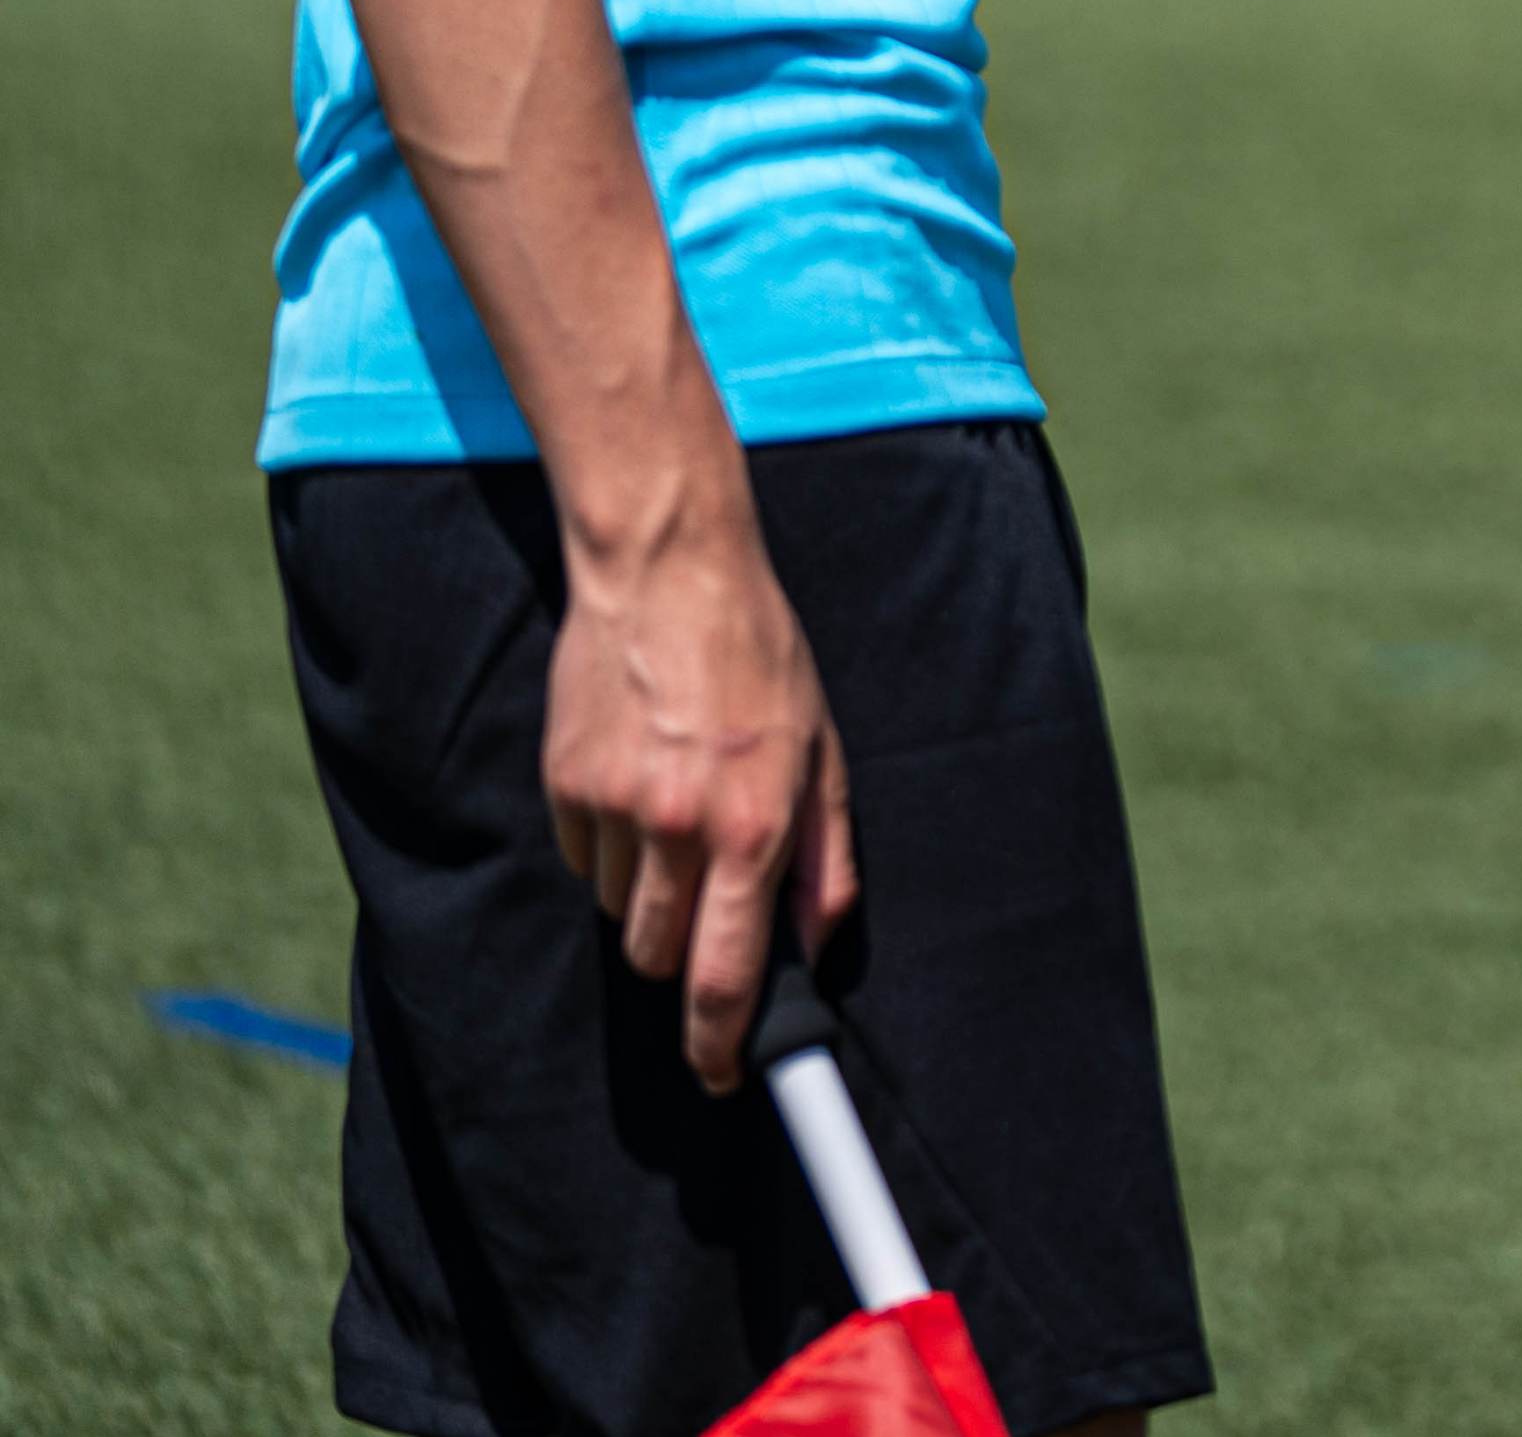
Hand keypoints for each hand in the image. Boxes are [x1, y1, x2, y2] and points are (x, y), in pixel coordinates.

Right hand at [541, 510, 857, 1089]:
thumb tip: (822, 941)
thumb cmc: (761, 658)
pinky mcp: (564, 785)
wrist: (668, 576)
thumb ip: (828, 855)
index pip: (726, 974)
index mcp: (755, 826)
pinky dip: (609, 844)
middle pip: (658, 957)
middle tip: (706, 905)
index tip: (720, 1075)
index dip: (720, 1043)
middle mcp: (679, 827)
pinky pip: (584, 857)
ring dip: (649, 891)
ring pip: (620, 908)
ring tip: (678, 813)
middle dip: (681, 956)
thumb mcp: (823, 750)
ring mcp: (613, 808)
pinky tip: (637, 783)